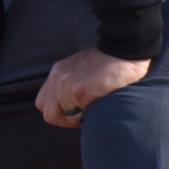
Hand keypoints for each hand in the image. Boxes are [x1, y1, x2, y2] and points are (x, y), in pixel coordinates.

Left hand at [36, 48, 150, 127]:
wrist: (125, 48)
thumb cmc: (109, 62)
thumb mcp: (81, 69)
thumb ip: (71, 83)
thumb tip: (71, 107)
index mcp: (57, 73)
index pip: (43, 103)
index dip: (58, 112)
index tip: (74, 112)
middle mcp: (58, 78)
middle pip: (49, 114)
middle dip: (66, 121)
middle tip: (83, 117)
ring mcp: (67, 85)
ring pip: (66, 117)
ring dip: (80, 118)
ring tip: (95, 106)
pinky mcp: (80, 91)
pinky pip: (79, 115)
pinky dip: (90, 114)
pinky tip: (100, 102)